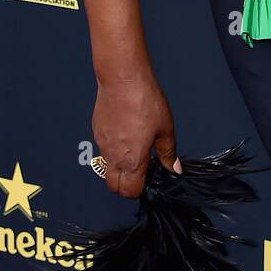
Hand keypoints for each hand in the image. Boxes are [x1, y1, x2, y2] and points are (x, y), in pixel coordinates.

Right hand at [92, 70, 180, 199]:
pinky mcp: (96, 131)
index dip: (139, 189)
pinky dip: (112, 149)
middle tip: (139, 171)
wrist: (122, 79)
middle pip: (113, 185)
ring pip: (106, 167)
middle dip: (125, 184)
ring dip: (118, 166)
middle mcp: (113, 156)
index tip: (148, 178)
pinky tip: (124, 133)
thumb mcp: (165, 128)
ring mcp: (102, 144)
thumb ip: (168, 152)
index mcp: (132, 160)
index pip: (130, 190)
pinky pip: (103, 149)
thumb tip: (173, 167)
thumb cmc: (143, 100)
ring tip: (133, 148)